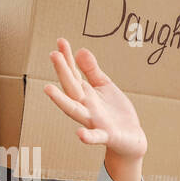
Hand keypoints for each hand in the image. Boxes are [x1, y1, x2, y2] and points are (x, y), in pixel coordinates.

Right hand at [43, 38, 146, 161]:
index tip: (60, 41)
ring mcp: (94, 122)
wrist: (131, 139)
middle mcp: (85, 107)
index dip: (67, 58)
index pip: (73, 74)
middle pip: (71, 87)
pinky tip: (79, 135)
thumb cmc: (115, 112)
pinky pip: (95, 137)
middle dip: (62, 71)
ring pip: (74, 110)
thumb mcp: (104, 87)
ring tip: (48, 88)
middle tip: (54, 54)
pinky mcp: (106, 136)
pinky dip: (87, 137)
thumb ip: (92, 70)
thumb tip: (80, 50)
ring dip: (61, 100)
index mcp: (85, 94)